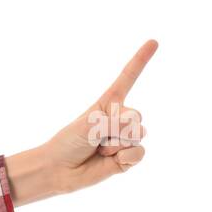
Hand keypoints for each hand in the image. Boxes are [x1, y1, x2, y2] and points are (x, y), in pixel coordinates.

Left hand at [5, 39, 157, 204]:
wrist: (58, 170)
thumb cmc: (68, 143)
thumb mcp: (89, 124)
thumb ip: (115, 122)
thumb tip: (139, 131)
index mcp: (108, 103)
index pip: (128, 78)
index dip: (140, 60)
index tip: (153, 41)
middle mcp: (120, 118)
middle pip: (137, 116)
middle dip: (117, 127)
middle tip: (96, 137)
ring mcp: (125, 138)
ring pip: (138, 135)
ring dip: (116, 144)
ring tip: (99, 149)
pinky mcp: (128, 157)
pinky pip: (139, 153)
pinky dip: (125, 157)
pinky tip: (112, 160)